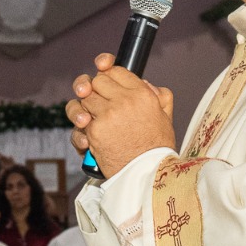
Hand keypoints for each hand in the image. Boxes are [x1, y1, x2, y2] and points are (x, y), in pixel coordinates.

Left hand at [68, 54, 175, 174]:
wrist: (147, 175)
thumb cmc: (156, 147)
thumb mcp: (166, 116)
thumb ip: (159, 94)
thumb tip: (144, 83)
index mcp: (142, 94)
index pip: (116, 70)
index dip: (107, 70)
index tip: (103, 73)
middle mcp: (124, 101)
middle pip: (97, 81)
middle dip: (94, 89)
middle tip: (97, 100)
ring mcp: (107, 115)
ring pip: (84, 98)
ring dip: (85, 107)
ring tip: (91, 117)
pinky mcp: (94, 131)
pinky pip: (79, 119)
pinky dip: (81, 126)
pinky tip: (89, 132)